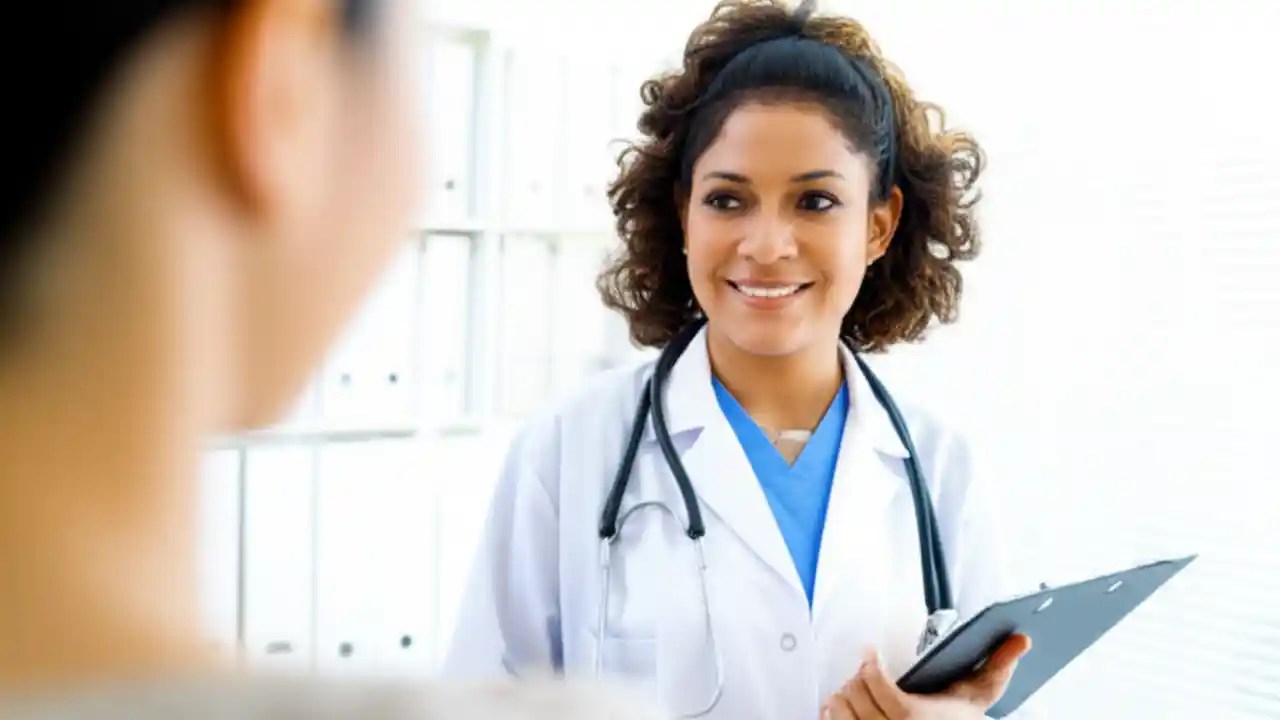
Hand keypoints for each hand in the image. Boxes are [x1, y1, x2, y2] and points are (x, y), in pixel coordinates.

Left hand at [821, 634, 1030, 719]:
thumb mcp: (980, 695)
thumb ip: (999, 666)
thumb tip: (1022, 638)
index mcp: (919, 718)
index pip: (880, 688)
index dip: (870, 667)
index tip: (869, 652)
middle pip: (857, 699)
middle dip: (856, 679)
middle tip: (863, 669)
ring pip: (842, 716)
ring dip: (841, 697)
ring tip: (849, 686)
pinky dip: (832, 717)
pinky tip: (839, 706)